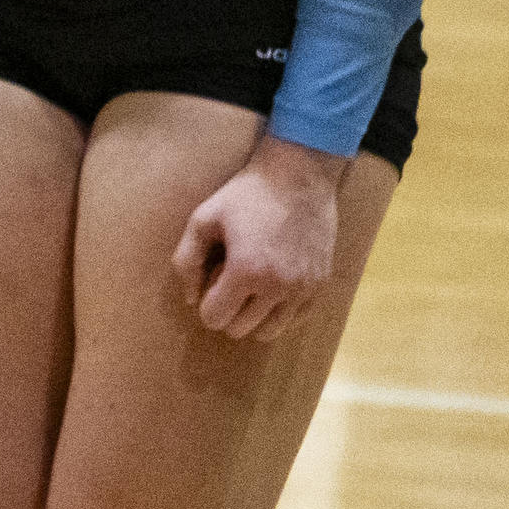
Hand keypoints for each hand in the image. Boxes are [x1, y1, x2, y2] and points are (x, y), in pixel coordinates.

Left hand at [173, 138, 349, 341]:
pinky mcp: (321, 284)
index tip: (210, 281)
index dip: (206, 304)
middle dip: (227, 311)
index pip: (215, 318)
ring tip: (249, 289)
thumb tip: (190, 299)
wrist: (299, 176)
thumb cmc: (246, 195)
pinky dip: (280, 312)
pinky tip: (272, 289)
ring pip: (271, 331)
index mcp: (246, 272)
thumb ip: (187, 261)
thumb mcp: (203, 219)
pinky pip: (296, 319)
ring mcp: (304, 289)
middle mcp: (279, 288)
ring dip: (254, 317)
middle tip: (228, 282)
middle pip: (241, 329)